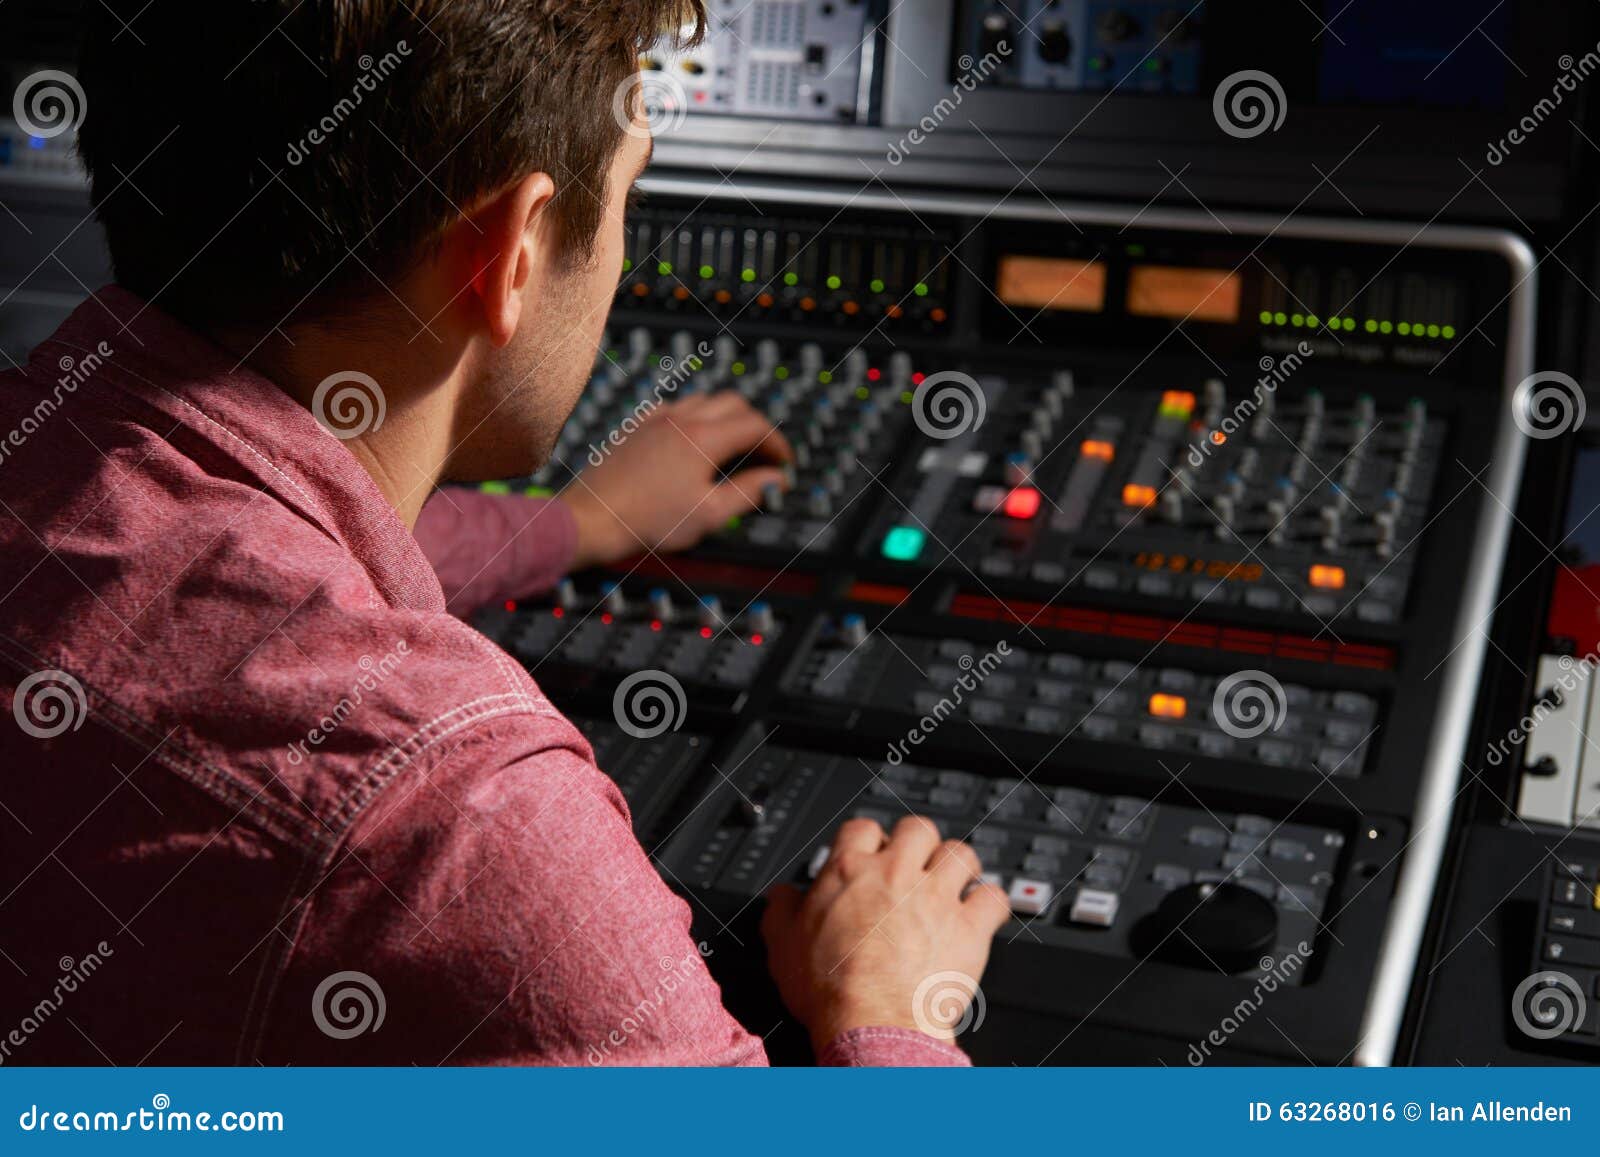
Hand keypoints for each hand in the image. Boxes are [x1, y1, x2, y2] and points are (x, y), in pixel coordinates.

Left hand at [558, 391, 792, 569]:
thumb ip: (748, 493)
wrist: (592, 519)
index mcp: (702, 438)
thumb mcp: (709, 515)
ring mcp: (655, 419)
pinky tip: (692, 442)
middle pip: (734, 402)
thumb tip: (776, 481)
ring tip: (732, 448)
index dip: (778, 443)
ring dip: (727, 418)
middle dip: (756, 425)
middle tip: (763, 455)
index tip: (784, 463)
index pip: (756, 425)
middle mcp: (680, 418)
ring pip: (704, 400)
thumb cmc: (646, 521)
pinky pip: (675, 407)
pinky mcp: (636, 427)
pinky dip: (695, 418)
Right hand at [761, 815, 1009, 1054]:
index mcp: (850, 872)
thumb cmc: (830, 990)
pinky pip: (993, 897)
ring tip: (953, 882)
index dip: (868, 838)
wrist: (871, 1022)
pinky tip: (981, 913)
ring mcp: (936, 897)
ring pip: (961, 854)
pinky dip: (990, 903)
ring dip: (958, 866)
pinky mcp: (968, 927)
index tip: (872, 853)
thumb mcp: (783, 946)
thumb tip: (782, 896)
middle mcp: (896, 875)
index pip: (863, 828)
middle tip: (915, 863)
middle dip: (918, 843)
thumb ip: (782, 912)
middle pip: (918, 828)